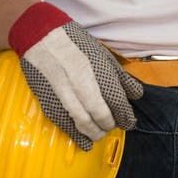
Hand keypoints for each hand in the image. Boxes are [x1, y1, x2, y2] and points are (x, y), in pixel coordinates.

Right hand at [9, 2, 142, 149]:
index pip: (118, 102)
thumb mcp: (103, 54)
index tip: (128, 122)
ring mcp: (65, 92)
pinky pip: (64, 123)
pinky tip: (84, 141)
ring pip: (84, 123)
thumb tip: (136, 94)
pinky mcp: (49, 99)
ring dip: (95, 132)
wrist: (41, 35)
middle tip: (112, 126)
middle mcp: (83, 83)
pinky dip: (76, 136)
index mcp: (100, 70)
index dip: (126, 117)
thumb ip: (121, 76)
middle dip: (110, 125)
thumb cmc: (75, 42)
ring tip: (100, 133)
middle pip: (102, 115)